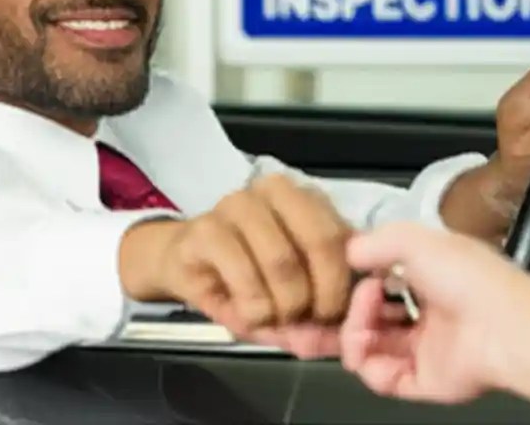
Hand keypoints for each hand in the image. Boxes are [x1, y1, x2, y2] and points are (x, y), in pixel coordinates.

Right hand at [119, 173, 351, 358]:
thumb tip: (338, 340)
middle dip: (321, 296)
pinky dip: (254, 306)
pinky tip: (249, 315)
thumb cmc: (248, 275)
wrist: (185, 262)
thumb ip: (321, 308)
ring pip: (282, 260)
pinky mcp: (204, 228)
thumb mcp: (294, 290)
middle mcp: (276, 190)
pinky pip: (243, 274)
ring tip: (274, 319)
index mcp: (307, 198)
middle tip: (307, 323)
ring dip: (284, 306)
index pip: (343, 236)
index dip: (343, 284)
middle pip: (320, 242)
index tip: (334, 317)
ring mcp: (238, 204)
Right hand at [340, 222, 529, 402]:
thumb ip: (377, 241)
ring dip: (350, 337)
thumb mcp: (417, 240)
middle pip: (369, 321)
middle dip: (336, 319)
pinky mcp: (423, 380)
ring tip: (355, 326)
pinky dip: (366, 366)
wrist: (502, 325)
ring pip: (370, 350)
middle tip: (306, 316)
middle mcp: (427, 314)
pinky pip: (382, 379)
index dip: (350, 284)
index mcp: (430, 278)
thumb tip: (350, 251)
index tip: (328, 278)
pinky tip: (365, 347)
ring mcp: (425, 350)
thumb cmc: (470, 278)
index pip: (379, 282)